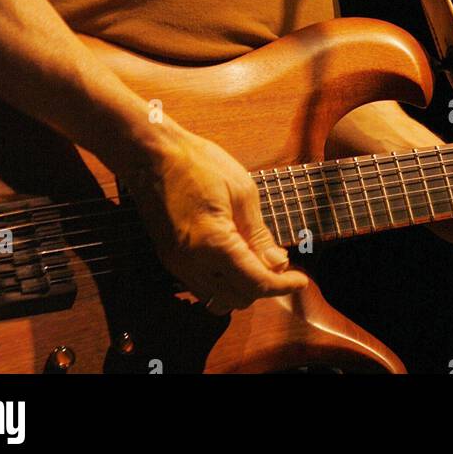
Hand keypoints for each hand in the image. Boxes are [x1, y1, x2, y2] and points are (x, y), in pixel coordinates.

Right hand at [122, 126, 308, 313]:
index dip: (282, 286)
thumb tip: (277, 263)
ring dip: (240, 288)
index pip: (255, 283)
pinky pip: (200, 286)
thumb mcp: (241, 191)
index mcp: (213, 244)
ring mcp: (177, 264)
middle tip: (278, 262)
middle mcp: (191, 263)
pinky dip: (221, 282)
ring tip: (255, 260)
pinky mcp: (169, 259)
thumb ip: (258, 234)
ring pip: (217, 298)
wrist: (152, 154)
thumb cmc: (198, 164)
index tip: (300, 280)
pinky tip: (232, 258)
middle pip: (236, 298)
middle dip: (262, 287)